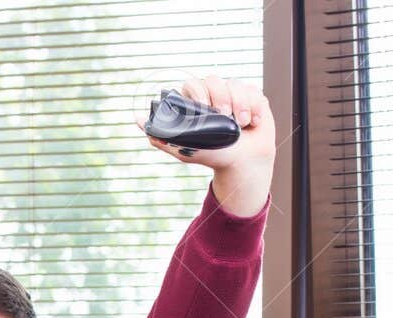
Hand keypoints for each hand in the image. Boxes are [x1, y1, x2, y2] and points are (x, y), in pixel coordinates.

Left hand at [139, 75, 274, 215]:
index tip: (204, 107)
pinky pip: (253, 92)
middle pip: (214, 79)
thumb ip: (162, 137)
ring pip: (235, 84)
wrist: (244, 162)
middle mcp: (214, 95)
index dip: (199, 91)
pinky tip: (252, 123)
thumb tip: (138, 121)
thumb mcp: (185, 150)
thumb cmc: (213, 155)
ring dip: (239, 105)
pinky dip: (254, 108)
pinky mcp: (253, 96)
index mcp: (196, 104)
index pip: (193, 83)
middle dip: (220, 97)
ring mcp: (234, 94)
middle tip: (224, 116)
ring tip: (241, 124)